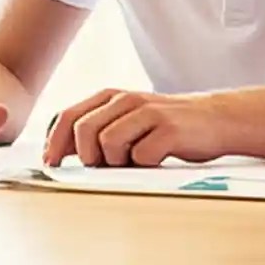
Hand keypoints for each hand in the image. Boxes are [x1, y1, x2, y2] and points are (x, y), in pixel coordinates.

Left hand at [43, 89, 232, 166]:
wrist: (214, 119)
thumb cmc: (164, 127)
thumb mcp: (126, 121)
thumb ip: (95, 131)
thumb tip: (58, 153)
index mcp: (109, 96)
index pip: (68, 116)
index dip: (54, 142)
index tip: (51, 163)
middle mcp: (125, 100)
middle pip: (83, 130)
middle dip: (85, 155)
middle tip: (100, 168)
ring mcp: (148, 112)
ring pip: (108, 142)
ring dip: (115, 162)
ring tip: (132, 163)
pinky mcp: (169, 129)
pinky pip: (141, 155)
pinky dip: (142, 165)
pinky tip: (154, 161)